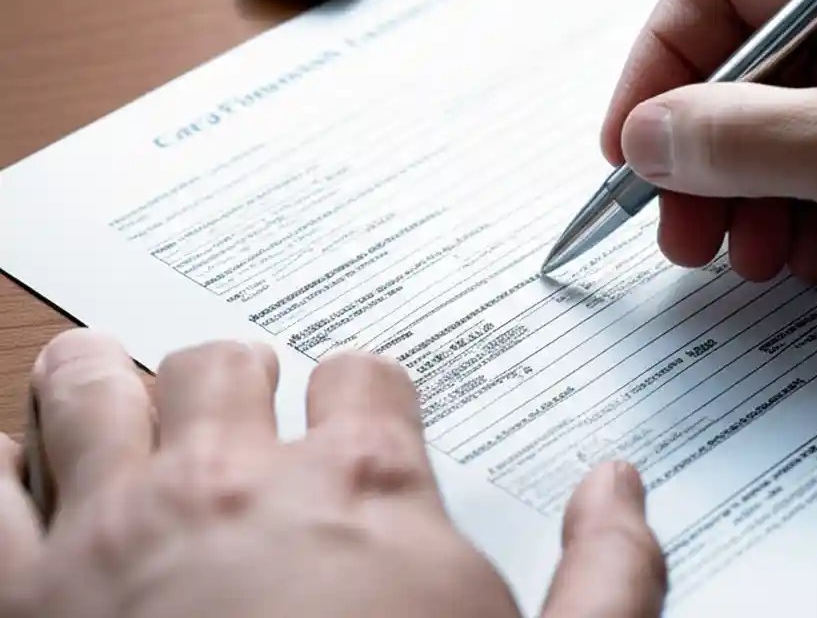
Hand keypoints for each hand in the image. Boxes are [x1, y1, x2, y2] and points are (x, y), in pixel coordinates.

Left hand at [0, 329, 665, 617]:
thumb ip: (606, 571)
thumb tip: (618, 486)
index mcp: (363, 492)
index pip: (360, 375)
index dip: (360, 389)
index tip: (352, 411)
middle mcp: (235, 486)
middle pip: (221, 360)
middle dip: (231, 376)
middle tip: (231, 403)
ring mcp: (117, 532)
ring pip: (93, 386)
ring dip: (102, 381)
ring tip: (109, 387)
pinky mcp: (21, 598)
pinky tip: (17, 471)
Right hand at [601, 0, 816, 321]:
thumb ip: (737, 138)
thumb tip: (645, 139)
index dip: (660, 69)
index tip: (630, 145)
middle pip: (742, 69)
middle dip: (704, 157)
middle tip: (681, 229)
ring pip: (780, 128)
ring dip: (750, 198)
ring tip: (746, 257)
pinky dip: (802, 213)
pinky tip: (805, 257)